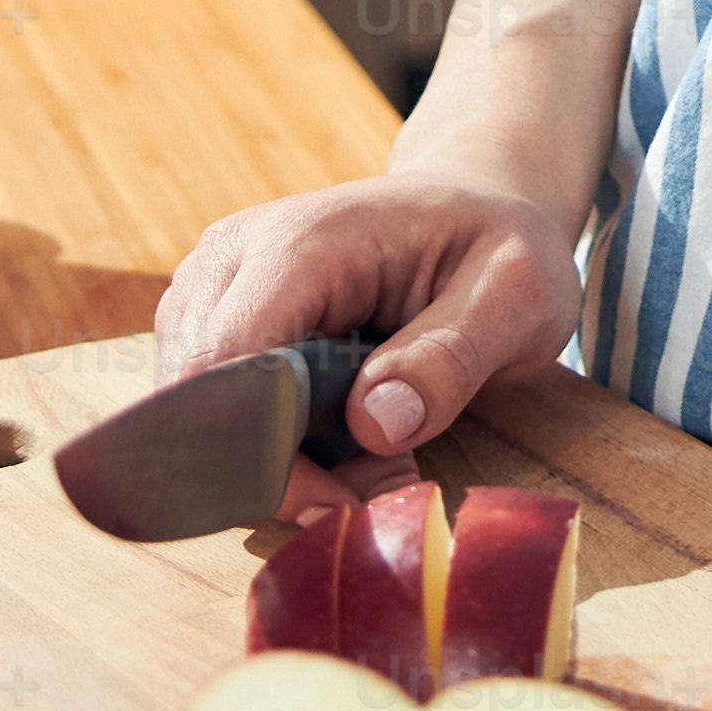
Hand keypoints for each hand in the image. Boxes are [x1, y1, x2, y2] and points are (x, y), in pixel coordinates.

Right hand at [148, 173, 589, 503]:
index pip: (227, 367)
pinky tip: (342, 442)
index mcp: (300, 243)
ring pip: (195, 419)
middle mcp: (232, 258)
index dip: (266, 456)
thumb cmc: (496, 249)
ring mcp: (211, 289)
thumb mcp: (517, 296)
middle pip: (194, 404)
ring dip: (276, 465)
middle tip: (375, 487)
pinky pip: (210, 413)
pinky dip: (271, 450)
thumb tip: (374, 424)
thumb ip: (450, 357)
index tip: (344, 501)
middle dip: (277, 472)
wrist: (472, 209)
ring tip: (372, 460)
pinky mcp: (211, 321)